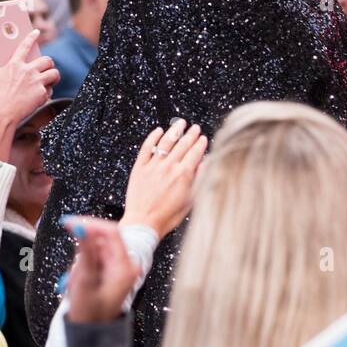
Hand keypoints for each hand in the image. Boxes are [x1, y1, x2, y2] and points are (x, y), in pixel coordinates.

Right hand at [0, 31, 59, 127]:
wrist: (1, 114)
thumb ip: (6, 74)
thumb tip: (9, 74)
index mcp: (13, 65)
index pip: (24, 46)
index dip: (31, 38)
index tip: (36, 32)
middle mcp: (27, 70)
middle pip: (46, 60)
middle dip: (48, 64)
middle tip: (47, 68)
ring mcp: (36, 81)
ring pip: (54, 73)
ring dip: (53, 77)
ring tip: (50, 81)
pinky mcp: (42, 93)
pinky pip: (50, 90)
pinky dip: (46, 94)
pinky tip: (39, 98)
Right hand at [64, 217, 140, 323]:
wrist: (91, 334)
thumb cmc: (89, 313)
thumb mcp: (84, 280)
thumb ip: (85, 251)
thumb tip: (80, 227)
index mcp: (125, 266)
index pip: (110, 231)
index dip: (89, 224)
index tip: (69, 222)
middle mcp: (127, 265)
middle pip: (103, 239)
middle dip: (84, 248)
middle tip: (73, 268)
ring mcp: (121, 268)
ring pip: (97, 248)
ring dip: (82, 259)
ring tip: (77, 282)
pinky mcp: (114, 272)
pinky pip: (97, 258)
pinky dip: (85, 265)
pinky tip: (80, 281)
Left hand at [121, 119, 207, 238]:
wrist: (143, 223)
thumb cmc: (167, 216)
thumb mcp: (190, 201)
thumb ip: (199, 180)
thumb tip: (206, 164)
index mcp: (183, 175)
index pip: (195, 153)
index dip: (200, 144)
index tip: (203, 138)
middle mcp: (169, 167)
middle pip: (182, 144)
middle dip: (191, 134)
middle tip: (195, 128)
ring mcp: (153, 165)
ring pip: (166, 142)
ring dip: (175, 130)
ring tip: (181, 123)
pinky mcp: (139, 167)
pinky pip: (147, 147)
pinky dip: (153, 137)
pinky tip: (158, 130)